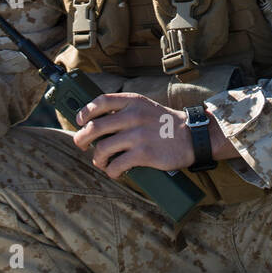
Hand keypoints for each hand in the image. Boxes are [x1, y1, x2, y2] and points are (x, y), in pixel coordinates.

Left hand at [72, 92, 231, 179]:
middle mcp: (134, 116)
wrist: (191, 136)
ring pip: (102, 149)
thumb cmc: (164, 123)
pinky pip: (117, 165)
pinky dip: (112, 171)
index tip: (80, 121)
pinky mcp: (144, 154)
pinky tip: (115, 171)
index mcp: (133, 102)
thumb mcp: (145, 107)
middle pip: (94, 128)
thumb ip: (124, 111)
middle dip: (82, 139)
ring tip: (102, 162)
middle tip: (82, 145)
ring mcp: (138, 135)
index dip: (85, 112)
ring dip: (98, 159)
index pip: (100, 102)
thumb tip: (96, 123)